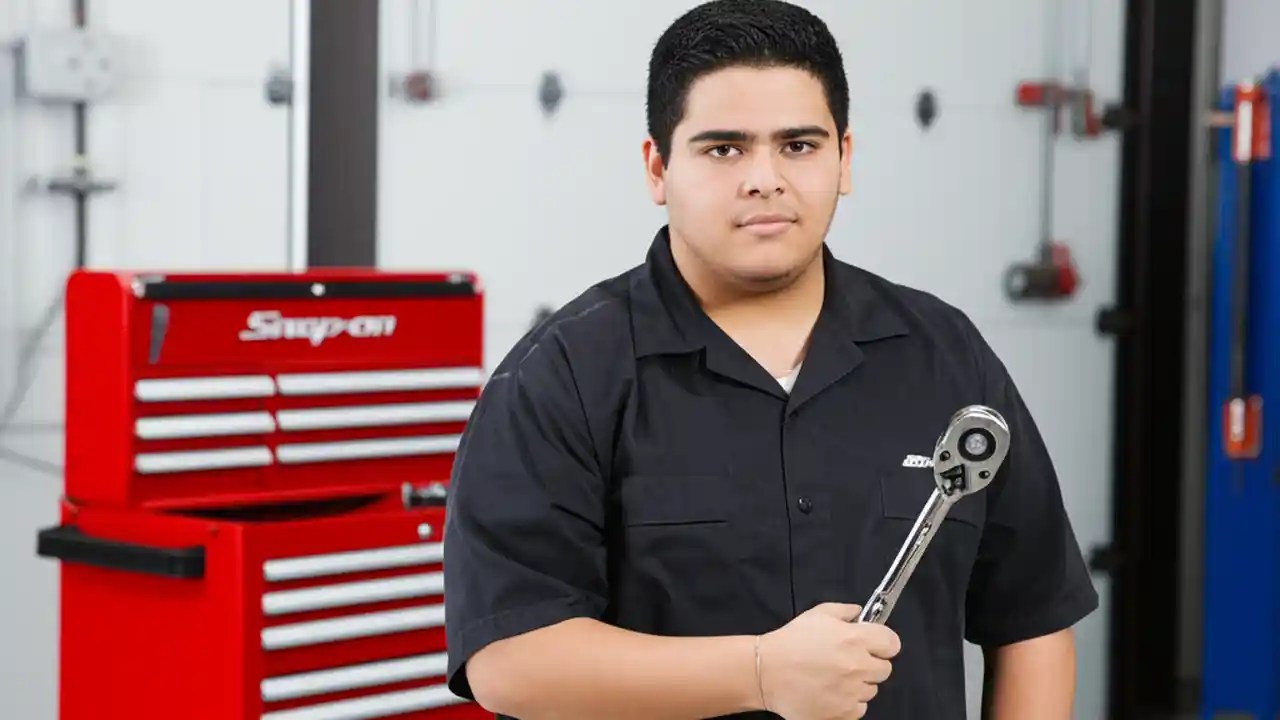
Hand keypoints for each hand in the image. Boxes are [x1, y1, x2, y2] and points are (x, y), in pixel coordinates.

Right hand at [757, 603, 899, 719]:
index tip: (875, 646)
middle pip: (885, 669)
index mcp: (855, 639)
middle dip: (870, 664)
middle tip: (849, 661)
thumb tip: (860, 614)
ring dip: (858, 684)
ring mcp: (852, 691)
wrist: (767, 672)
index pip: (892, 644)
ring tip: (834, 677)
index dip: (884, 644)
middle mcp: (858, 665)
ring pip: (871, 690)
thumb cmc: (790, 642)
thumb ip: (844, 611)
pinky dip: (849, 702)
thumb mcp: (817, 614)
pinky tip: (831, 692)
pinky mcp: (844, 712)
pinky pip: (859, 708)